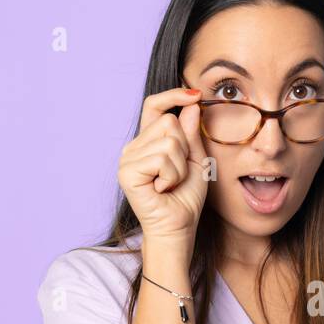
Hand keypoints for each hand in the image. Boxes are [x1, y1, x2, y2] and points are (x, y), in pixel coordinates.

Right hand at [118, 87, 209, 245]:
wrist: (178, 228)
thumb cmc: (185, 198)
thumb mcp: (196, 160)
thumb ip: (192, 133)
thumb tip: (191, 103)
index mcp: (148, 141)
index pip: (155, 105)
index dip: (174, 95)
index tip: (195, 95)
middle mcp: (134, 146)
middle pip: (169, 121)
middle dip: (185, 147)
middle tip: (177, 172)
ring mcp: (128, 158)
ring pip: (169, 140)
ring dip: (180, 166)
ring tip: (170, 183)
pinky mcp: (127, 171)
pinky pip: (162, 158)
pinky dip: (171, 175)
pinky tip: (162, 188)